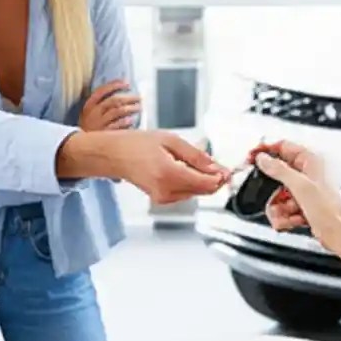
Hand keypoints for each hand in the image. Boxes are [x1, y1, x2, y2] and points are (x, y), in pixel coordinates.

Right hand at [58, 130, 228, 204]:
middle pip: (203, 191)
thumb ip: (196, 156)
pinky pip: (185, 193)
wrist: (114, 155)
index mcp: (169, 174)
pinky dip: (190, 183)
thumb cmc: (136, 144)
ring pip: (195, 193)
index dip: (220, 177)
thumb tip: (216, 167)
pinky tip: (184, 170)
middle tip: (216, 164)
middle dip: (213, 179)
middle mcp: (166, 190)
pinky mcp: (161, 199)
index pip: (205, 183)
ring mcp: (163, 198)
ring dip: (202, 181)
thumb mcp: (170, 140)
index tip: (227, 169)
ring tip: (194, 163)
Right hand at [80, 80, 140, 130]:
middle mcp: (94, 112)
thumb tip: (121, 95)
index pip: (102, 90)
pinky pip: (116, 126)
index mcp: (90, 105)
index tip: (127, 83)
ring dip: (130, 108)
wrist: (79, 145)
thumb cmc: (89, 126)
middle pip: (113, 101)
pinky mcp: (103, 134)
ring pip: (117, 112)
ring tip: (139, 108)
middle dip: (128, 98)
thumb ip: (102, 104)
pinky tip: (131, 120)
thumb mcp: (90, 113)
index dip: (115, 85)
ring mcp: (99, 123)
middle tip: (139, 98)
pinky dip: (124, 122)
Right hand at [245, 140, 340, 251]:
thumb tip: (264, 159)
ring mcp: (305, 191)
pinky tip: (294, 220)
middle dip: (273, 191)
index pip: (284, 147)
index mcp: (312, 161)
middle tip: (271, 198)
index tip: (253, 157)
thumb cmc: (330, 210)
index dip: (266, 151)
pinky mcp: (303, 206)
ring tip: (287, 215)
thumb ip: (279, 170)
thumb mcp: (301, 186)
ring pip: (278, 194)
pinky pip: (283, 208)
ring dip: (279, 208)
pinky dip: (285, 216)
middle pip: (278, 175)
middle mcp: (308, 173)